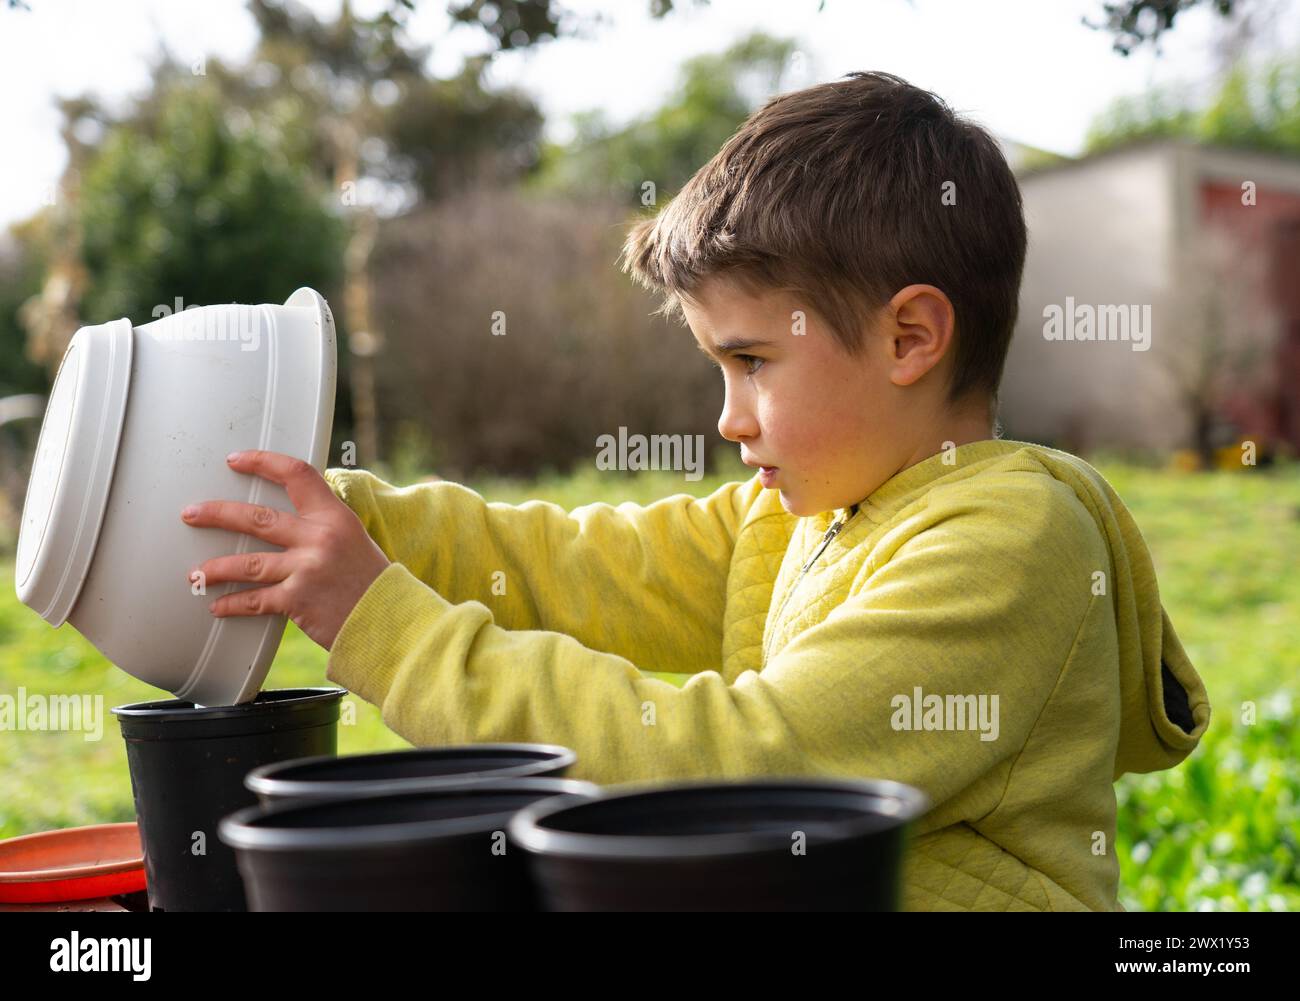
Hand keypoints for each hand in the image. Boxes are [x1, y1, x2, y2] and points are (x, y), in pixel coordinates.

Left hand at [180, 449, 390, 650]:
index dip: (262, 462)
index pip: (296, 475)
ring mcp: (306, 569)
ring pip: (246, 563)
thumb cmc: (372, 580)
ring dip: (215, 568)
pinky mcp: (298, 601)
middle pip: (257, 518)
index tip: (235, 460)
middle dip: (218, 514)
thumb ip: (321, 526)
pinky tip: (217, 606)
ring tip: (197, 573)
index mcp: (334, 516)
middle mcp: (319, 538)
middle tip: (192, 513)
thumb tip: (286, 517)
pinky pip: (255, 600)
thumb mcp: (353, 540)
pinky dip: (232, 604)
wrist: (390, 619)